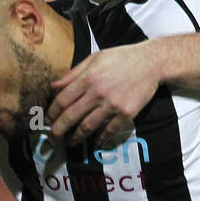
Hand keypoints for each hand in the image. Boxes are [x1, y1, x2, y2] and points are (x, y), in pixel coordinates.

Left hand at [47, 41, 164, 146]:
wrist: (151, 62)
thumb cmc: (121, 58)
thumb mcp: (95, 59)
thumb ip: (73, 73)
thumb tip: (54, 86)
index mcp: (88, 78)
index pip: (62, 100)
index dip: (52, 112)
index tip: (48, 119)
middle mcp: (98, 93)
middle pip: (71, 117)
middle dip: (58, 130)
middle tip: (54, 137)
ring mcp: (112, 105)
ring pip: (88, 127)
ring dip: (76, 138)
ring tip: (71, 142)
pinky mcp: (126, 113)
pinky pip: (109, 131)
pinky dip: (101, 139)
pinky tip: (96, 142)